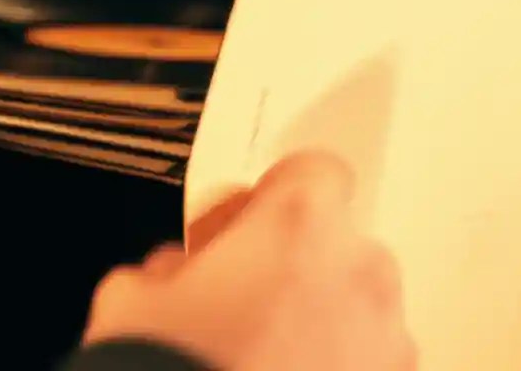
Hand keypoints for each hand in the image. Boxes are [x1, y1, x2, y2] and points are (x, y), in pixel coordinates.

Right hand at [81, 151, 414, 370]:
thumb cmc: (173, 368)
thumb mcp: (134, 295)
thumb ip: (171, 264)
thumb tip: (179, 273)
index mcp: (297, 225)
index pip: (311, 170)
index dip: (270, 197)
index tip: (240, 227)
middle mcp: (358, 275)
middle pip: (336, 243)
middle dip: (294, 265)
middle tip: (241, 300)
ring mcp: (386, 343)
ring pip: (357, 308)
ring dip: (320, 321)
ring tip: (262, 355)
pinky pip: (367, 362)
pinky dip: (336, 366)